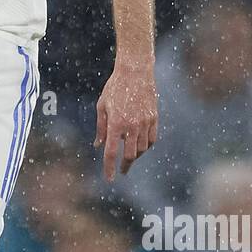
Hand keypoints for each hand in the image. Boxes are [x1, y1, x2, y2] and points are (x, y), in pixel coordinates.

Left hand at [94, 58, 157, 180]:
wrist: (136, 72)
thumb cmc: (115, 88)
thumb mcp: (102, 106)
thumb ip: (101, 128)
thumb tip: (98, 146)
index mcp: (116, 123)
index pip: (111, 152)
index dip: (109, 168)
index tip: (110, 179)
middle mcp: (131, 125)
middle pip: (130, 155)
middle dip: (126, 165)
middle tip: (122, 171)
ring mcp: (145, 122)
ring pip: (143, 149)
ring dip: (136, 155)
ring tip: (130, 156)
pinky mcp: (154, 118)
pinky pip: (152, 139)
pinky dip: (146, 146)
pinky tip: (140, 146)